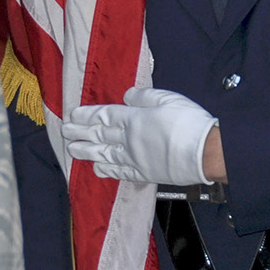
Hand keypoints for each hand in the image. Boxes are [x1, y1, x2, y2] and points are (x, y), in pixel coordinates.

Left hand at [63, 88, 219, 185]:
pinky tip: (97, 169)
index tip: (72, 115)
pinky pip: (120, 171)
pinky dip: (107, 170)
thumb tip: (127, 96)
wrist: (205, 153)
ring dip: (87, 152)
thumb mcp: (167, 98)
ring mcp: (135, 158)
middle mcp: (129, 140)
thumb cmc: (189, 122)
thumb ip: (144, 97)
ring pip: (105, 155)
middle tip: (65, 132)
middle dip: (80, 133)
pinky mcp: (145, 173)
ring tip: (72, 150)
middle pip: (100, 135)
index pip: (104, 115)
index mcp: (134, 119)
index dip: (86, 115)